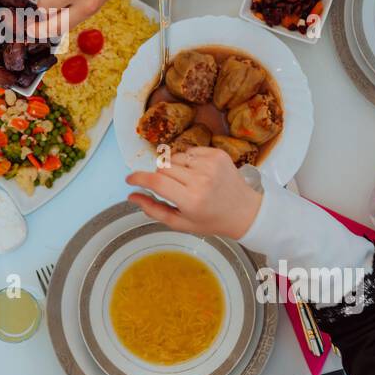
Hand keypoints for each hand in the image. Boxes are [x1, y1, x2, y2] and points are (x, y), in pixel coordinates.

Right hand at [125, 148, 263, 239]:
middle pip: (163, 167)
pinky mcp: (218, 154)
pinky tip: (199, 173)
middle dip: (160, 176)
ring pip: (175, 157)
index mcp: (191, 200)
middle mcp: (200, 180)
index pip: (156, 181)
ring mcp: (210, 164)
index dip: (138, 178)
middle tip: (172, 189)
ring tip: (188, 181)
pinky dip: (189, 161)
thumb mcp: (181, 223)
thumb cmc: (211, 220)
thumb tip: (132, 196)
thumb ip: (154, 210)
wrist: (245, 211)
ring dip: (175, 168)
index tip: (129, 179)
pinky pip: (190, 151)